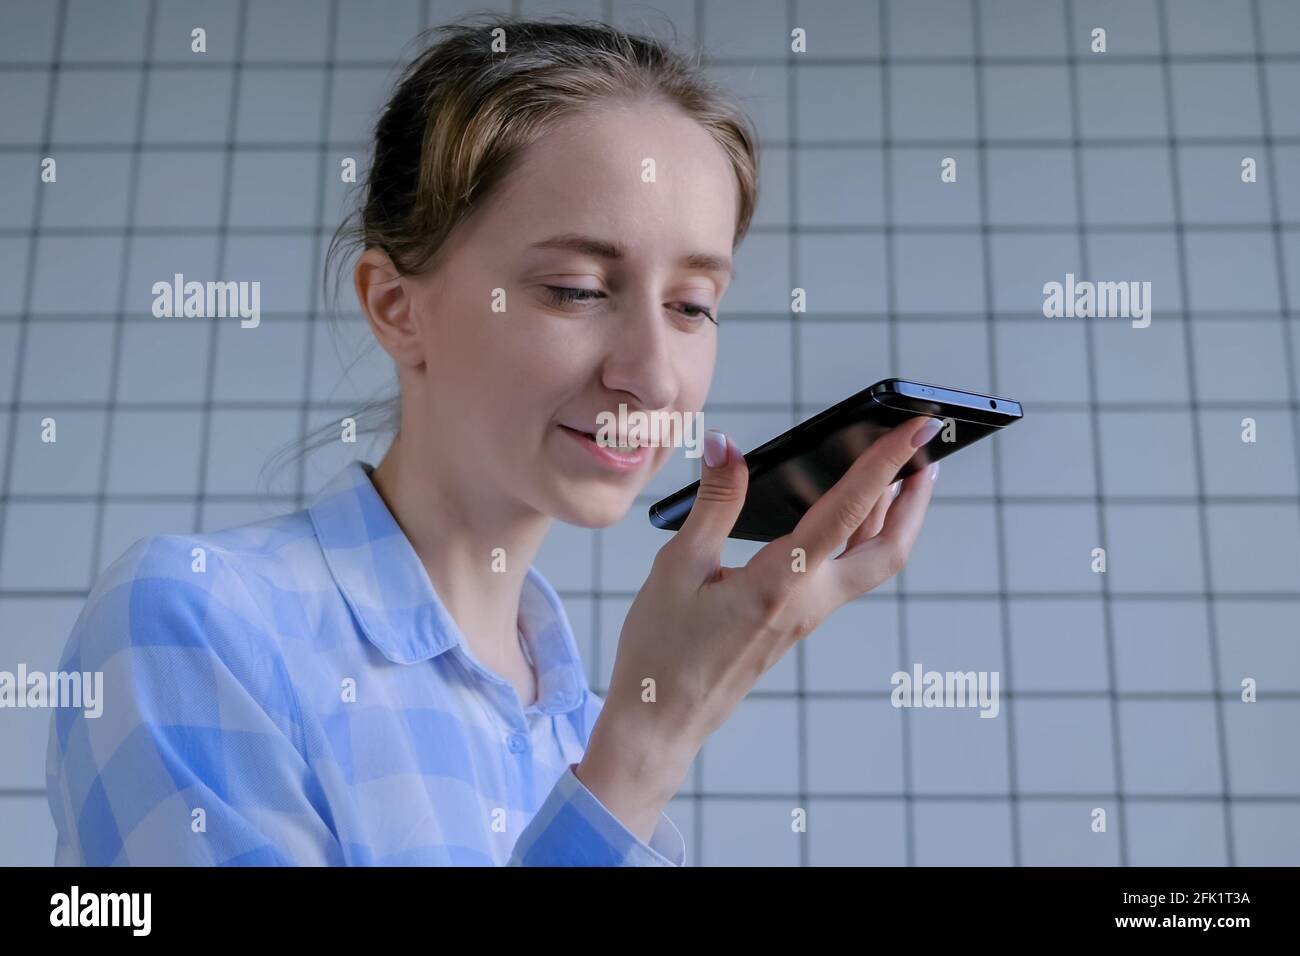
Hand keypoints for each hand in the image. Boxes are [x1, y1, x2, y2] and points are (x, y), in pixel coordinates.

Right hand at [576, 415, 941, 839]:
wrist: (661, 721)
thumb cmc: (661, 649)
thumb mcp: (678, 567)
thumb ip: (714, 504)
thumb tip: (729, 445)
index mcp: (780, 582)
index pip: (848, 511)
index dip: (885, 464)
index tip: (917, 427)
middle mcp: (807, 602)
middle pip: (887, 551)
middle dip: (915, 502)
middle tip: (929, 456)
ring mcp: (806, 617)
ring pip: (869, 564)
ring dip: (892, 520)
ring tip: (898, 478)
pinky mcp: (795, 625)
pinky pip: (842, 575)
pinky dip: (858, 539)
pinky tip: (842, 520)